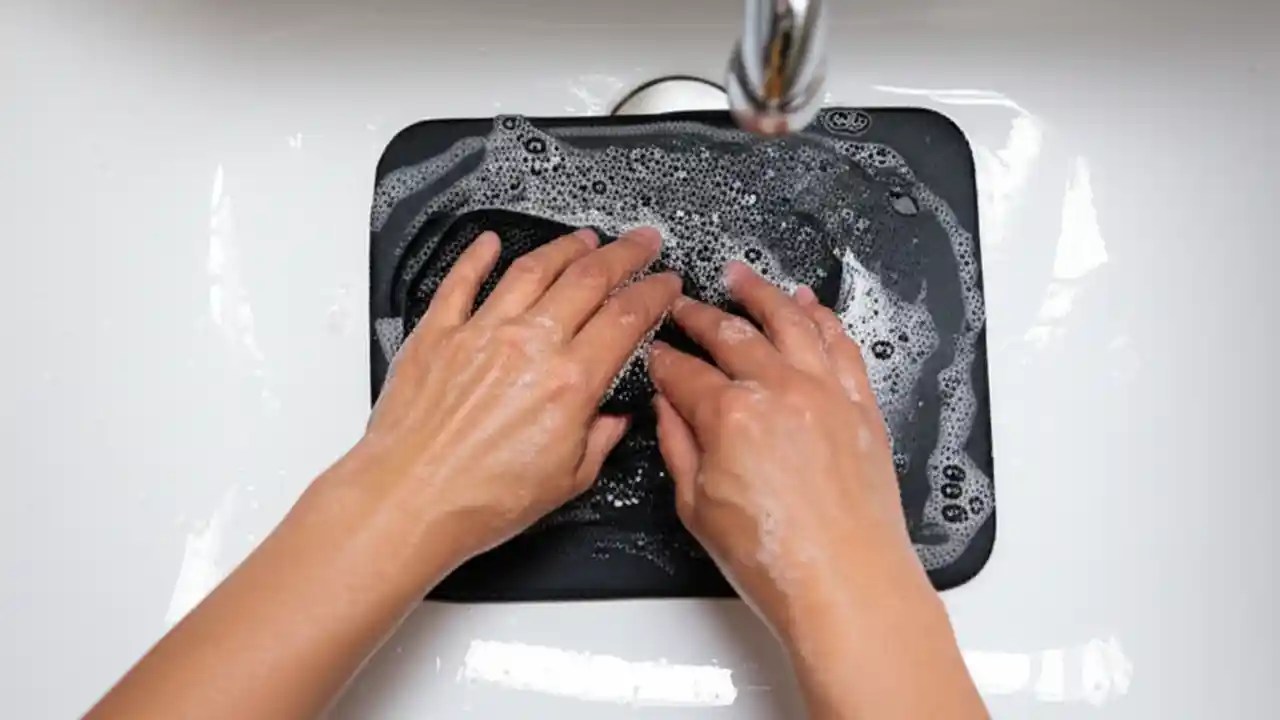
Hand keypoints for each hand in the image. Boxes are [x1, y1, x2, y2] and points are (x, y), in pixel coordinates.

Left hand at [343, 226, 679, 565]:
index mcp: (570, 382)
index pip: (626, 318)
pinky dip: (478, 256)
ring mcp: (481, 332)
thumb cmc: (480, 502)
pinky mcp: (437, 333)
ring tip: (585, 239)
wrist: (408, 502)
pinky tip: (490, 243)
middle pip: (588, 279)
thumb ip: (600, 438)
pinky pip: (461, 281)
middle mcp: (529, 345)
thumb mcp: (568, 480)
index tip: (666, 281)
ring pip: (532, 269)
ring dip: (566, 248)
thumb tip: (615, 418)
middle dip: (624, 254)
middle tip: (641, 242)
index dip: (654, 292)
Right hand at [648, 260, 925, 639]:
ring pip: (791, 321)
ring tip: (740, 276)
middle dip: (700, 314)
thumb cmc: (776, 562)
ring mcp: (826, 393)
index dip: (662, 360)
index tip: (654, 352)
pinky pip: (841, 344)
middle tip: (683, 304)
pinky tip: (807, 303)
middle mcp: (780, 391)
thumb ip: (678, 447)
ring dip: (762, 292)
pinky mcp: (861, 405)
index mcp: (731, 417)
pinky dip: (822, 317)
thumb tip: (667, 409)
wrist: (847, 584)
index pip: (684, 373)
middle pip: (732, 334)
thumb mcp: (697, 508)